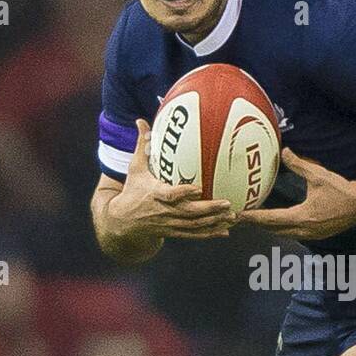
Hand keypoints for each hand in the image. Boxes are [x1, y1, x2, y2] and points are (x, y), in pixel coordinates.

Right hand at [107, 119, 236, 239]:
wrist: (122, 222)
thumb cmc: (132, 191)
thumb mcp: (135, 168)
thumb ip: (142, 146)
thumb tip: (140, 120)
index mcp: (155, 195)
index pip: (170, 195)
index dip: (183, 193)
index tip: (198, 188)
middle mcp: (164, 212)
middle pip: (189, 213)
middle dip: (209, 209)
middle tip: (227, 203)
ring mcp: (170, 224)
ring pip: (195, 226)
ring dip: (214, 222)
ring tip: (232, 216)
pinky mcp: (174, 232)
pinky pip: (194, 235)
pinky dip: (210, 233)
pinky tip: (226, 230)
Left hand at [238, 149, 355, 239]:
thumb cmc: (341, 190)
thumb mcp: (318, 175)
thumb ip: (298, 165)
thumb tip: (284, 152)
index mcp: (302, 217)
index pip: (271, 219)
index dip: (253, 217)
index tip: (238, 216)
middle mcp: (304, 230)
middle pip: (273, 231)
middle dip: (256, 225)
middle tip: (240, 219)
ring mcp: (311, 236)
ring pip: (283, 235)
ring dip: (269, 229)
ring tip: (255, 222)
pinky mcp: (317, 236)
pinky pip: (293, 235)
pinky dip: (282, 230)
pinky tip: (278, 225)